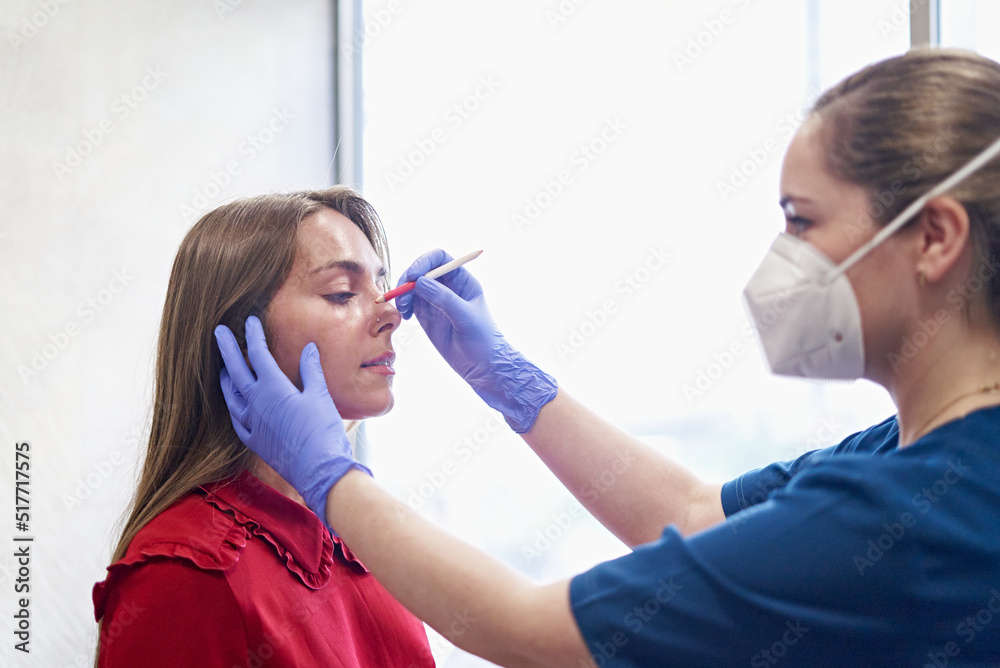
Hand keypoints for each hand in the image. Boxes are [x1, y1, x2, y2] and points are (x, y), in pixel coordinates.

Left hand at [214, 315, 370, 529]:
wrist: (320, 470)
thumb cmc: (323, 431)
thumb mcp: (320, 396)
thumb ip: (311, 370)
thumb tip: (309, 348)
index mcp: (273, 389)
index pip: (259, 355)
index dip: (254, 336)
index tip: (250, 321)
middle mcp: (257, 404)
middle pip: (236, 372)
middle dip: (228, 350)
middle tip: (219, 332)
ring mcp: (253, 424)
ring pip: (231, 397)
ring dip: (226, 380)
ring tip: (223, 369)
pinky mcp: (255, 442)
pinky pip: (237, 421)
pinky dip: (233, 409)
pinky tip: (234, 405)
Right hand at [395, 249, 557, 432]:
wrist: (483, 367)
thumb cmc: (483, 340)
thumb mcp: (465, 317)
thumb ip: (444, 299)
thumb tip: (420, 282)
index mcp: (463, 281)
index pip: (440, 259)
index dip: (424, 262)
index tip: (412, 275)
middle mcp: (448, 287)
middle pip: (422, 270)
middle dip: (409, 278)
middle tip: (401, 294)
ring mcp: (437, 301)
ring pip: (413, 286)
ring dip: (404, 293)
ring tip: (404, 309)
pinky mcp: (428, 316)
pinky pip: (411, 303)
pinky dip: (404, 305)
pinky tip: (407, 316)